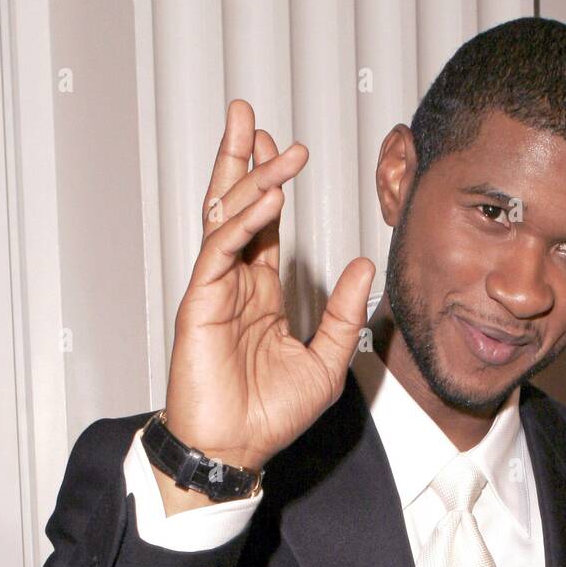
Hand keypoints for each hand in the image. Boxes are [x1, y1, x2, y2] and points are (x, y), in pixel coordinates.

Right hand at [163, 99, 375, 476]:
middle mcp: (234, 285)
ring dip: (247, 178)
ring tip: (270, 144)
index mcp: (259, 296)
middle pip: (235, 208)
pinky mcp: (200, 305)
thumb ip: (346, 315)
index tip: (285, 150)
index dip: (271, 185)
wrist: (234, 450)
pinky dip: (243, 223)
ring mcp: (214, 292)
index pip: (263, 227)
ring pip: (227, 220)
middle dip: (241, 159)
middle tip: (251, 116)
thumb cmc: (269, 416)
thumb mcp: (326, 362)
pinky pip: (221, 252)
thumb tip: (365, 266)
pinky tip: (268, 201)